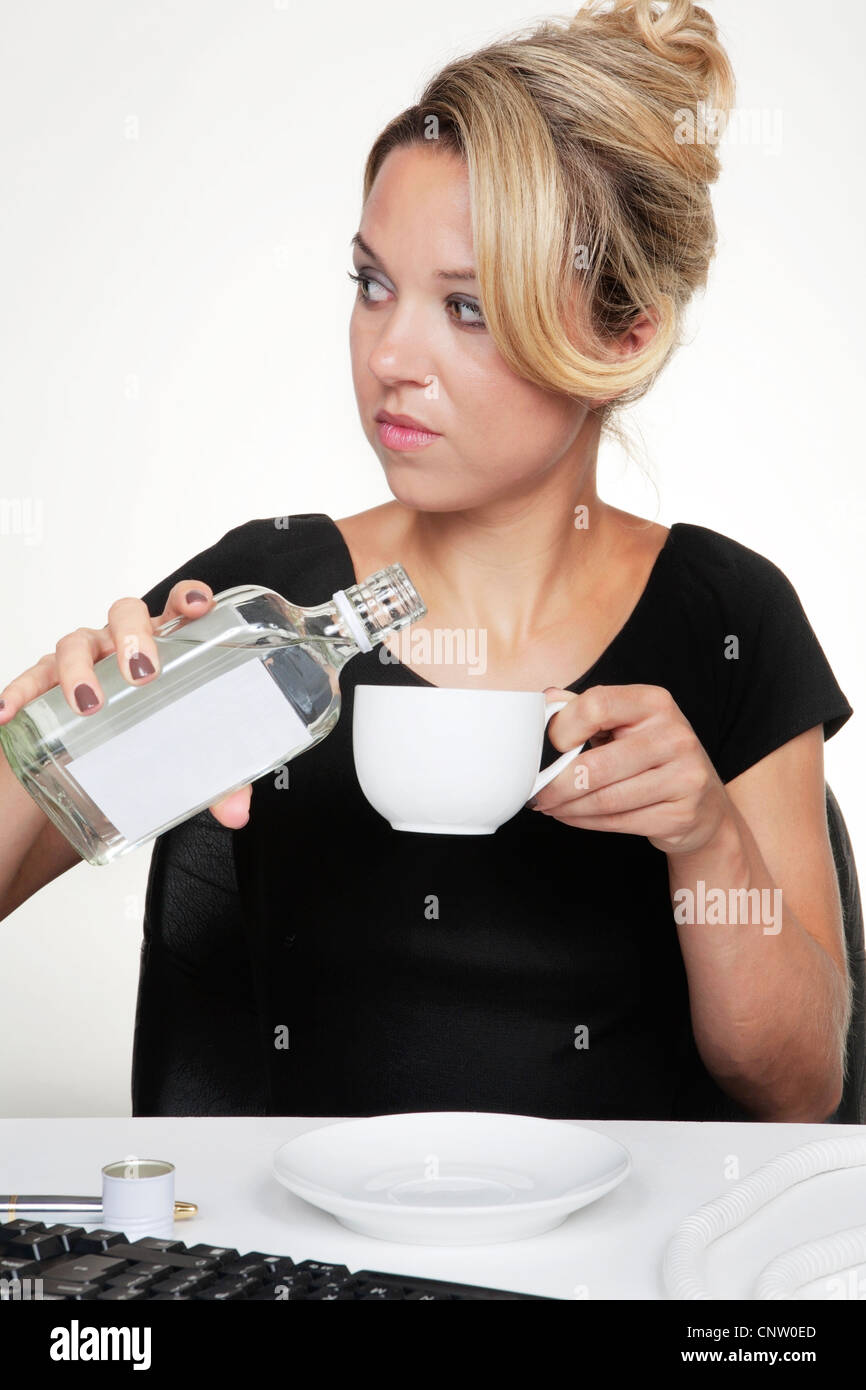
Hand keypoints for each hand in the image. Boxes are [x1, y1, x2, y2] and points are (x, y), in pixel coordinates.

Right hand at [0, 580, 251, 829]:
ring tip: (88, 705)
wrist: (97, 761)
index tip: (197, 607)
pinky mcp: (47, 685)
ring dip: (80, 669)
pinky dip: (19, 692)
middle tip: (143, 675)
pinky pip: (31, 679)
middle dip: (133, 636)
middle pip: (125, 613)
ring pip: (76, 643)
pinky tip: (9, 712)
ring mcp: (85, 661)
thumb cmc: (149, 740)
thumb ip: (219, 784)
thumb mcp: (188, 761)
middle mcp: (123, 645)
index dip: (188, 599)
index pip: (179, 608)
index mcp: (167, 649)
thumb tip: (237, 814)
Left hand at [534, 684, 729, 855]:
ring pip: (605, 798)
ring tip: (548, 805)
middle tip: (536, 792)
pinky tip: (572, 816)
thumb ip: (587, 709)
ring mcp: (684, 776)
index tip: (549, 747)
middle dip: (556, 784)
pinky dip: (586, 822)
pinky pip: (619, 821)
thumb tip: (545, 699)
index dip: (563, 728)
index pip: (597, 704)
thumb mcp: (628, 722)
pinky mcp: (681, 814)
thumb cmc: (653, 756)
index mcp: (655, 702)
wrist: (705, 804)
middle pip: (596, 764)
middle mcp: (674, 736)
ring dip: (567, 807)